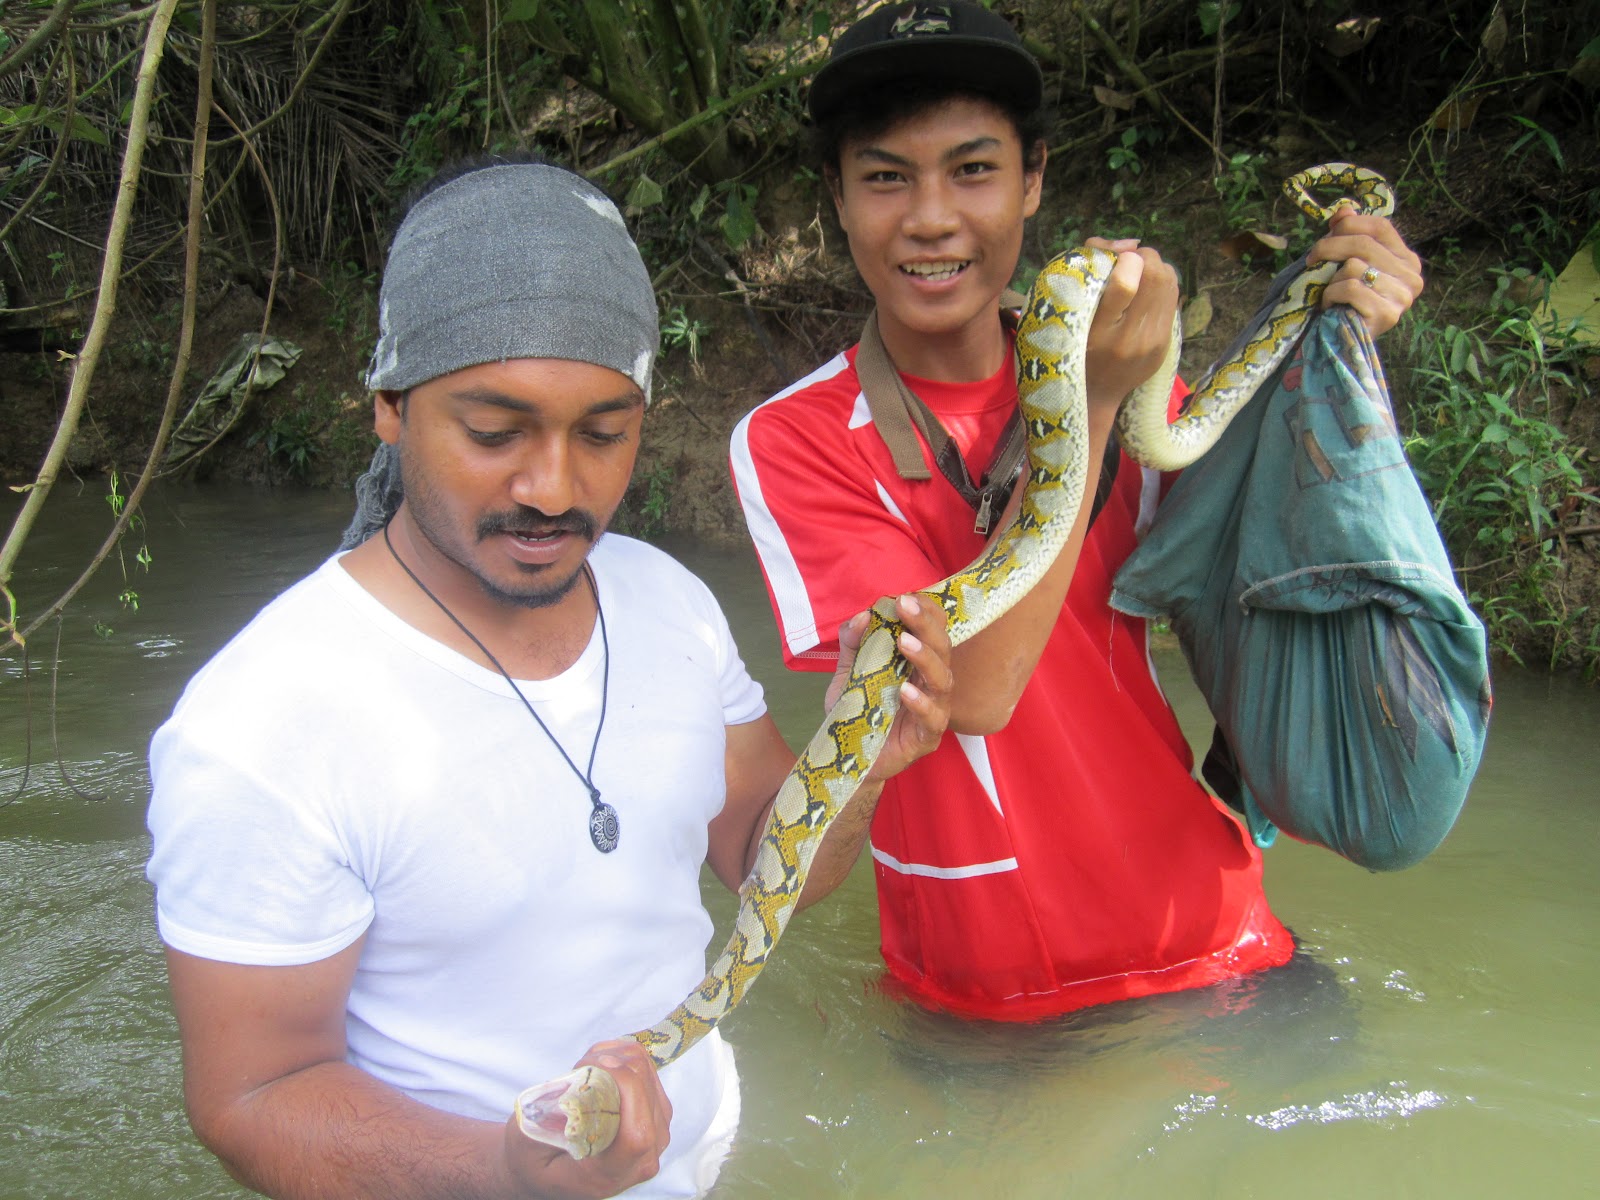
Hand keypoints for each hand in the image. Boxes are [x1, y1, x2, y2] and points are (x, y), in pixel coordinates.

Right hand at [503, 1038, 671, 1198]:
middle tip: (578, 1066)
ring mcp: (656, 1131)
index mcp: (612, 1173)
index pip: (637, 1135)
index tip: (592, 1065)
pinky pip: (647, 1068)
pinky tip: (599, 1066)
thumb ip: (547, 1119)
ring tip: (585, 1067)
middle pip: (644, 1091)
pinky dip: (622, 1056)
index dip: (625, 1089)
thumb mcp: (527, 1144)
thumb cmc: (536, 1161)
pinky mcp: (656, 1110)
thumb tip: (574, 1085)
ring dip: (614, 1056)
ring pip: (646, 1071)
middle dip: (610, 1062)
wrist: (551, 1169)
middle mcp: (643, 1156)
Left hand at [825, 593, 952, 782]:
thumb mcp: (847, 674)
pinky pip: (932, 718)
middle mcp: (930, 683)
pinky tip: (906, 690)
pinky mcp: (927, 738)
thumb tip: (861, 615)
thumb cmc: (856, 714)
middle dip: (925, 625)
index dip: (924, 613)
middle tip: (906, 606)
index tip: (906, 597)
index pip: (932, 631)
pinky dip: (921, 703)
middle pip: (942, 649)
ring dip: (925, 658)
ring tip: (905, 643)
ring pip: (942, 680)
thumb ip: (852, 644)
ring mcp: (934, 711)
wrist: (847, 759)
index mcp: (916, 664)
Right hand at [1081, 238, 1180, 417]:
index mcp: (1107, 332)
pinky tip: (1145, 293)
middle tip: (1128, 260)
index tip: (1115, 257)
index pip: (1133, 280)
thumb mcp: (1072, 317)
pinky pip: (1171, 302)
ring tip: (1138, 273)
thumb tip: (1128, 248)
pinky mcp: (1164, 346)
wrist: (1091, 396)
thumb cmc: (1073, 351)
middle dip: (1146, 259)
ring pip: (1170, 286)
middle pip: (1159, 277)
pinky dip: (1161, 288)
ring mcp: (1154, 343)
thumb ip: (1093, 279)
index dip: (1127, 258)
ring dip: (1157, 270)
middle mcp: (1136, 339)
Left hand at [1308, 209, 1424, 336]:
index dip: (1349, 225)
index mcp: (1407, 260)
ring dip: (1331, 280)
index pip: (1381, 226)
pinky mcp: (1387, 315)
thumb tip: (1344, 209)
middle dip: (1329, 248)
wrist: (1338, 340)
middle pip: (1365, 244)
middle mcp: (1412, 277)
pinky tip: (1332, 307)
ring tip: (1331, 294)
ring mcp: (1402, 297)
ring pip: (1354, 266)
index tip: (1326, 235)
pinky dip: (1332, 295)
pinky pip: (1350, 288)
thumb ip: (1347, 234)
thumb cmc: (1342, 300)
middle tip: (1310, 260)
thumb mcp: (1344, 262)